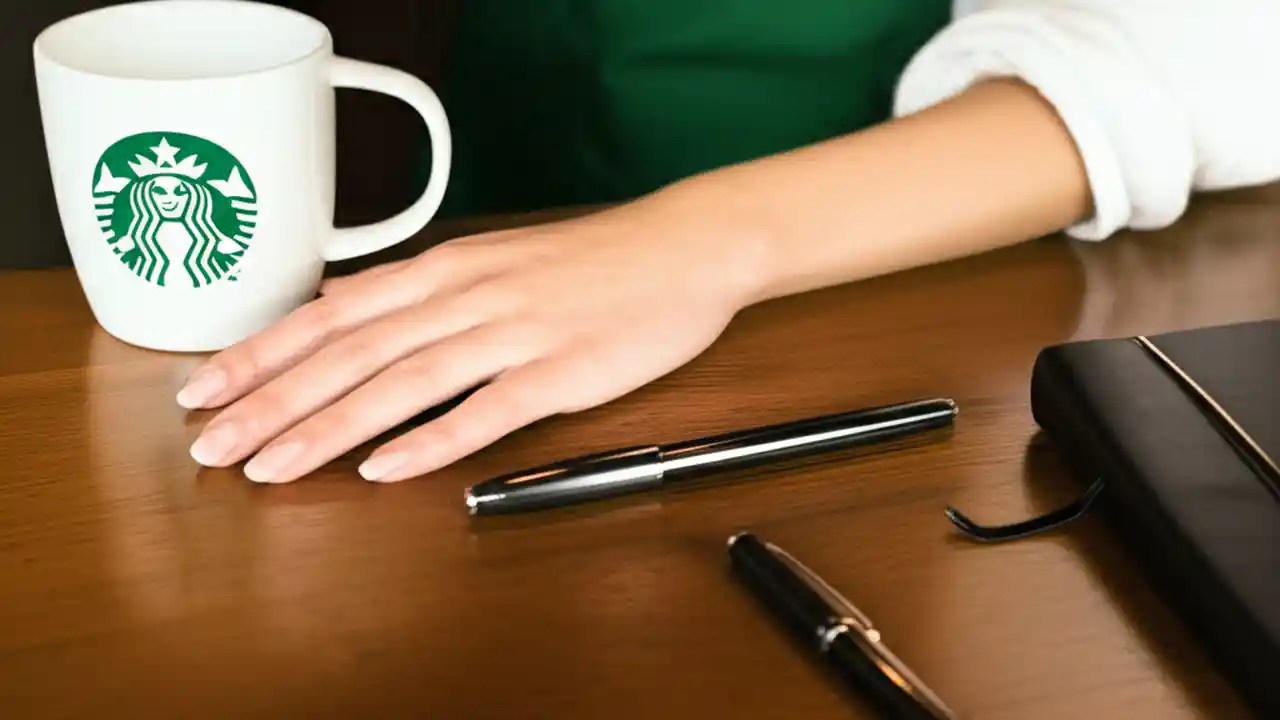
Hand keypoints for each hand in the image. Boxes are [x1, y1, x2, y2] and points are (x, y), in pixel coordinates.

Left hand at [177, 184, 766, 482]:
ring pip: (402, 382)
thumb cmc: (591, 260)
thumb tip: (342, 308)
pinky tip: (386, 469)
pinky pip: (487, 410)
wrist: (683, 247)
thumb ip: (416, 290)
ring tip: (271, 466)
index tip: (205, 389)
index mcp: (444, 269)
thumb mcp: (490, 258)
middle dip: (272, 400)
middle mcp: (465, 296)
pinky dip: (432, 441)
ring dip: (330, 426)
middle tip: (211, 445)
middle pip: (351, 352)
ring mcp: (513, 332)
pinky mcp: (562, 371)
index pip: (331, 313)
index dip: (262, 352)